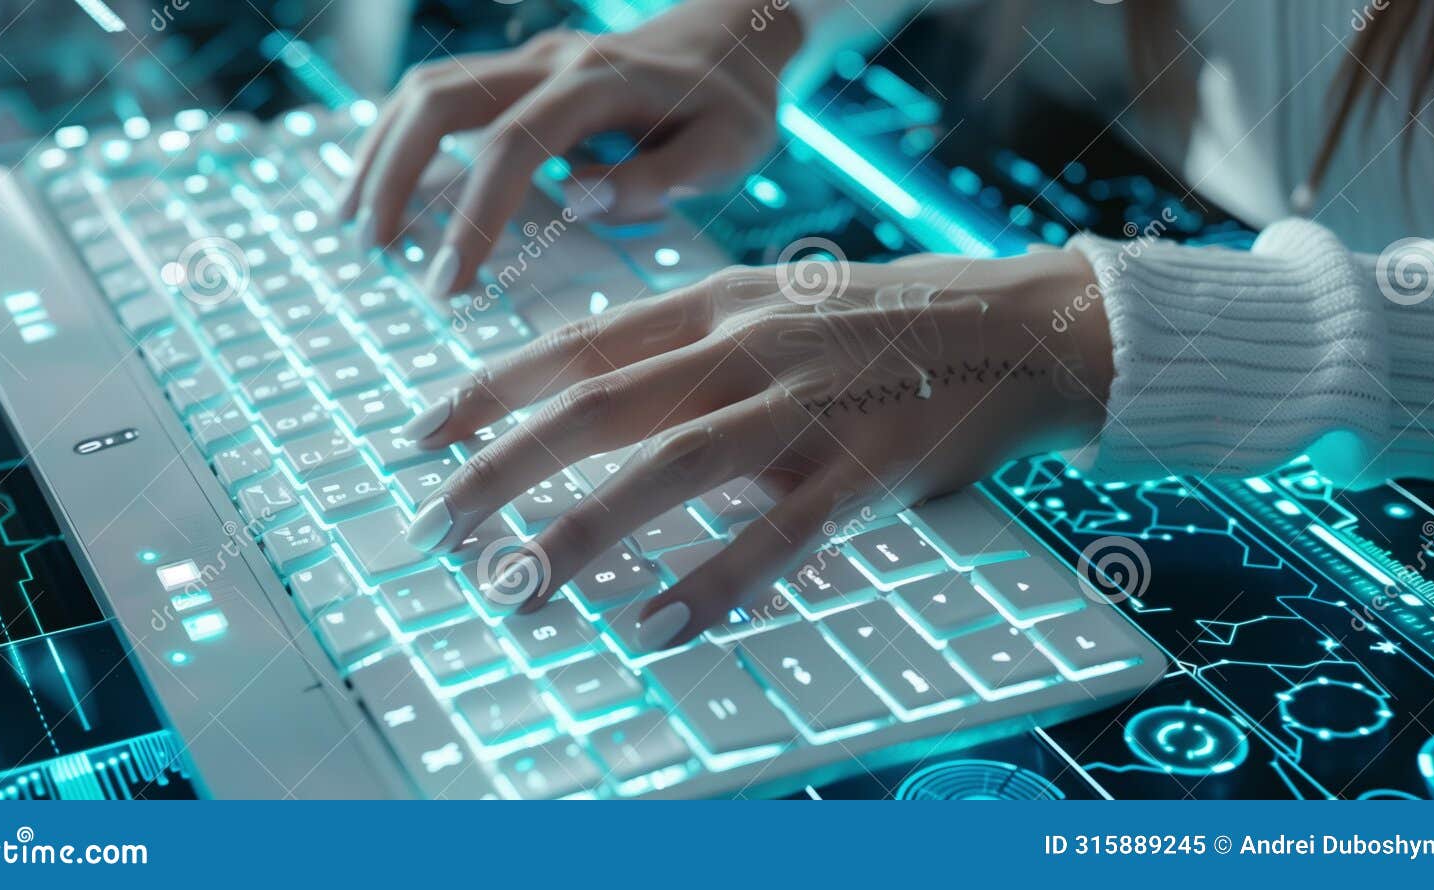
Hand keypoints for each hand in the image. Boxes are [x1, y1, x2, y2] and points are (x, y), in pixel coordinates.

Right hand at [337, 0, 802, 301]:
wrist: (729, 39)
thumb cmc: (731, 106)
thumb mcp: (728, 147)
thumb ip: (662, 175)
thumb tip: (578, 199)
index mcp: (600, 83)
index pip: (515, 144)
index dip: (475, 214)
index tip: (449, 284)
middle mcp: (551, 60)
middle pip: (441, 98)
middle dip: (394, 175)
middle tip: (373, 253)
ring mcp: (528, 60)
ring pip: (426, 88)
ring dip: (380, 153)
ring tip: (353, 224)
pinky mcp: (517, 73)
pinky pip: (439, 95)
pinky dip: (397, 139)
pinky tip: (377, 189)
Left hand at [400, 249, 1113, 649]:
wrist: (1014, 324)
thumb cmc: (873, 327)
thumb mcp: (768, 306)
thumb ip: (682, 347)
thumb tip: (581, 398)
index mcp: (713, 305)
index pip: (576, 345)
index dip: (489, 389)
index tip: (419, 435)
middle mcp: (746, 345)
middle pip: (598, 407)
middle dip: (500, 467)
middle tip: (433, 526)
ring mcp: (806, 404)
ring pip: (670, 465)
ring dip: (582, 529)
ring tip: (516, 585)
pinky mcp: (866, 465)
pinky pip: (780, 533)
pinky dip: (717, 580)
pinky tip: (659, 624)